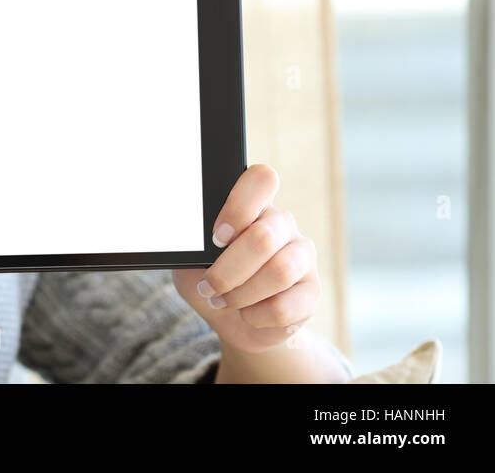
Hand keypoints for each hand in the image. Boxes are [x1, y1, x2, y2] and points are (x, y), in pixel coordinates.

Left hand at [171, 163, 319, 354]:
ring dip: (241, 293)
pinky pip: (285, 305)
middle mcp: (282, 224)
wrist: (231, 320)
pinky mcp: (311, 291)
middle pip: (264, 236)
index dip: (239, 207)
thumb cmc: (209, 278)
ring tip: (222, 300)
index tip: (216, 237)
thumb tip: (189, 240)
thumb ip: (193, 244)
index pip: (262, 180)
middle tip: (208, 285)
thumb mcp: (192, 258)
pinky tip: (246, 313)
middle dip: (228, 269)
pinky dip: (255, 315)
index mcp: (253, 206)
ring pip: (279, 271)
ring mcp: (302, 255)